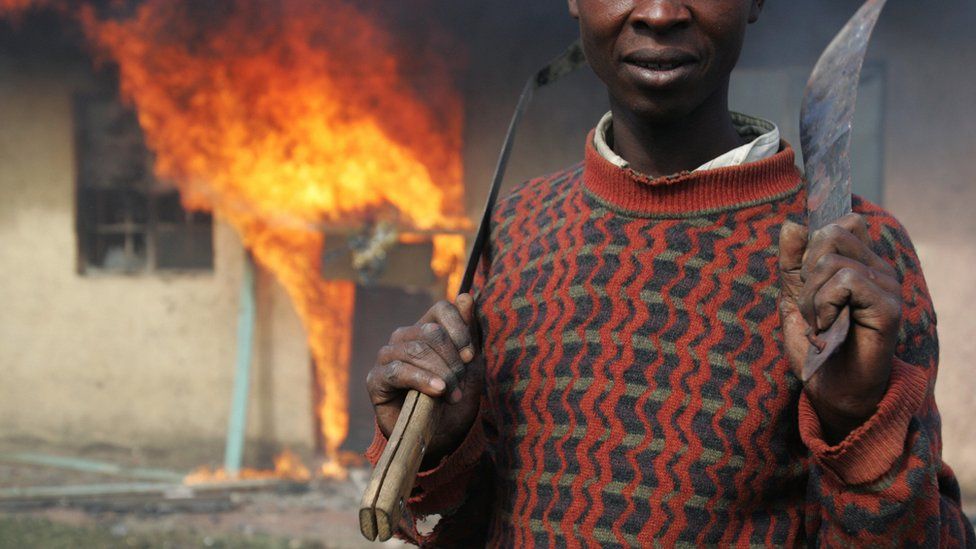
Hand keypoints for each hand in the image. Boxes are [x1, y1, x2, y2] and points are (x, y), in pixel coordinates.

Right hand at [366, 294, 483, 464]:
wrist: (435, 434)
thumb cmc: (451, 395)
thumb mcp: (468, 365)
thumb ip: (467, 332)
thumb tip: (467, 297)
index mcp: (425, 328)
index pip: (441, 309)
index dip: (459, 329)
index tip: (471, 356)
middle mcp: (403, 337)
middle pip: (432, 332)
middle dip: (452, 360)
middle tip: (461, 384)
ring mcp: (387, 356)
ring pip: (416, 350)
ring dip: (442, 374)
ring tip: (453, 395)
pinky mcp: (375, 379)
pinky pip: (399, 371)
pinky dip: (423, 380)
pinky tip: (438, 391)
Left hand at [779, 214, 902, 443]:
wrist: (833, 390)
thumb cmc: (817, 347)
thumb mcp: (795, 298)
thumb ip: (792, 264)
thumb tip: (792, 224)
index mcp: (860, 263)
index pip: (838, 225)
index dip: (810, 247)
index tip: (805, 282)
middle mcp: (878, 269)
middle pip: (830, 235)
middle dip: (806, 273)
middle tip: (812, 309)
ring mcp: (887, 286)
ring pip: (833, 260)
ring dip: (812, 297)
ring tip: (819, 325)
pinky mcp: (889, 307)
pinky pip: (847, 281)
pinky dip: (824, 305)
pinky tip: (827, 329)